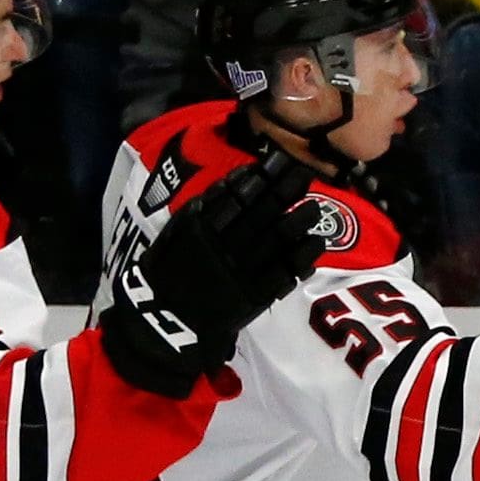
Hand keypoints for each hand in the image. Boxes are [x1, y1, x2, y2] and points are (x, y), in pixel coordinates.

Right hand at [100, 155, 321, 396]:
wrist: (164, 320)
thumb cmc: (167, 274)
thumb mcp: (174, 235)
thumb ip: (200, 210)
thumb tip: (231, 183)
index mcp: (200, 229)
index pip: (236, 197)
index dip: (259, 178)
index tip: (279, 160)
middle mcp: (223, 247)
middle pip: (260, 214)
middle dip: (283, 192)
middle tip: (304, 174)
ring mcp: (240, 272)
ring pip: (275, 241)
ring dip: (297, 222)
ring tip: (315, 207)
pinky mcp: (254, 297)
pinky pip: (282, 274)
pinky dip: (300, 258)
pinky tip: (315, 243)